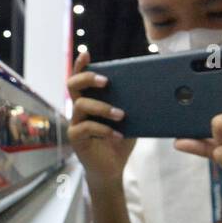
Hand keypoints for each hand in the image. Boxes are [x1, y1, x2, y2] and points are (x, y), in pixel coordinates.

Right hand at [67, 49, 136, 188]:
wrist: (112, 169)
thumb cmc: (119, 141)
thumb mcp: (128, 120)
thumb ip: (130, 106)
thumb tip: (149, 89)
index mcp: (90, 101)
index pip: (81, 79)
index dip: (80, 65)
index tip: (86, 53)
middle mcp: (78, 109)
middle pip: (73, 85)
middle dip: (88, 78)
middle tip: (106, 81)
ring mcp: (75, 123)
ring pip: (81, 105)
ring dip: (103, 107)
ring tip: (121, 115)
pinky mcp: (75, 138)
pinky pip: (86, 127)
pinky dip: (104, 130)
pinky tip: (118, 135)